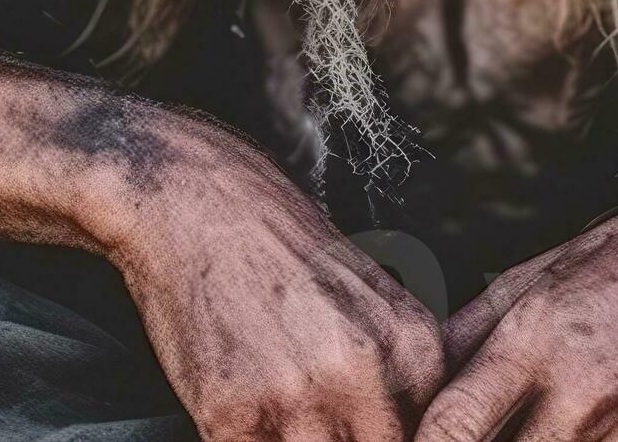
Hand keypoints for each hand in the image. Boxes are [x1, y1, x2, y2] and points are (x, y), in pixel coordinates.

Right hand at [82, 108, 445, 441]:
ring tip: (279, 416)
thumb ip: (397, 366)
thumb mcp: (370, 293)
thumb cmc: (277, 242)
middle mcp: (361, 374)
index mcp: (410, 346)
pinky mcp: (231, 414)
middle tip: (319, 424)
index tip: (359, 425)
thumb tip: (406, 427)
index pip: (424, 438)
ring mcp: (296, 397)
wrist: (193, 199)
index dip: (392, 437)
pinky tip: (240, 411)